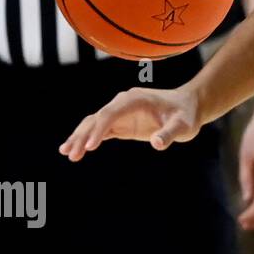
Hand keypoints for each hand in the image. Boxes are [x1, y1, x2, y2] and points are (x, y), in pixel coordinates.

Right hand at [60, 85, 201, 160]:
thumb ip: (170, 133)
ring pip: (93, 124)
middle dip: (82, 136)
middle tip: (70, 154)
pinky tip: (75, 150)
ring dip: (79, 138)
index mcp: (133, 100)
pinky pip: (99, 131)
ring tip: (66, 153)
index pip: (110, 114)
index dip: (98, 130)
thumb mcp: (183, 125)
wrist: (187, 107)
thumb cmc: (186, 114)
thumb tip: (156, 144)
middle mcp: (122, 104)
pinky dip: (87, 139)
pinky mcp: (120, 123)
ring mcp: (119, 113)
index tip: (89, 147)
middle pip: (96, 119)